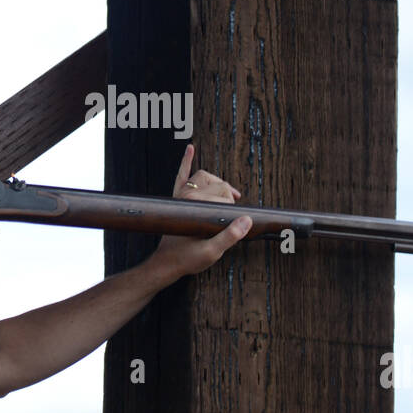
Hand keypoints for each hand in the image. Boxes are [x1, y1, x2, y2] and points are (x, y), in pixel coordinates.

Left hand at [146, 144, 251, 281]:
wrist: (166, 263)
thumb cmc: (187, 258)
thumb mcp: (212, 251)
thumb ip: (229, 236)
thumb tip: (246, 221)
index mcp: (194, 205)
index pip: (222, 193)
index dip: (233, 206)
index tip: (238, 221)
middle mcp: (185, 196)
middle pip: (215, 184)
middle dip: (228, 195)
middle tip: (233, 213)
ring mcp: (180, 195)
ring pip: (203, 177)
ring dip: (217, 181)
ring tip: (230, 194)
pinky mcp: (176, 198)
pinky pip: (181, 175)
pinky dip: (185, 161)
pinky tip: (190, 148)